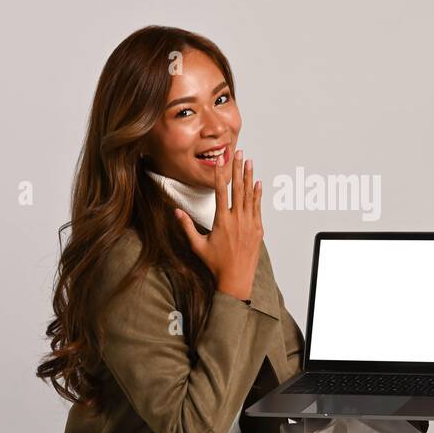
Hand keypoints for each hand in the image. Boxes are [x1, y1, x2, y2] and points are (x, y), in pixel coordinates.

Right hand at [173, 149, 263, 300]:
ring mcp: (250, 224)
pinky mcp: (258, 229)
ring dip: (249, 177)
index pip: (221, 192)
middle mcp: (237, 219)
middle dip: (237, 169)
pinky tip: (258, 183)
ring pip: (250, 195)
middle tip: (238, 153)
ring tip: (249, 162)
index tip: (220, 160)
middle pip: (237, 188)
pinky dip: (258, 194)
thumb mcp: (197, 245)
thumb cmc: (215, 264)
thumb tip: (175, 211)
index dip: (220, 174)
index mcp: (222, 221)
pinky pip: (258, 207)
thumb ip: (187, 226)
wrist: (236, 280)